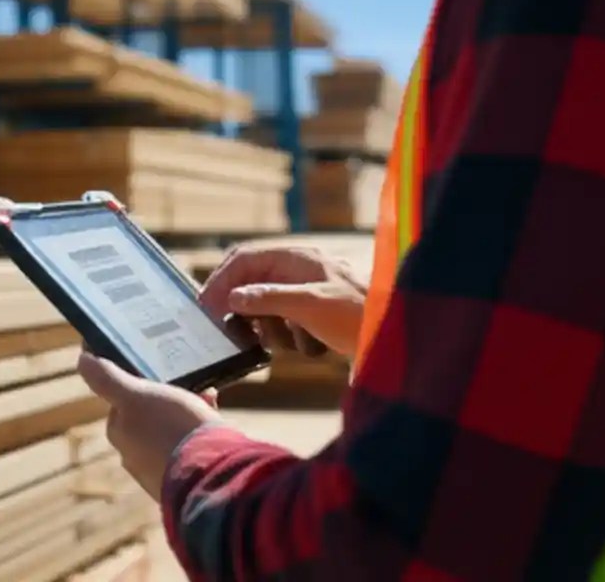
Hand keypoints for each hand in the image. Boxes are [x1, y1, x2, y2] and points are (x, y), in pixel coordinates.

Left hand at [77, 353, 221, 499]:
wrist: (210, 476)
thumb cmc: (171, 429)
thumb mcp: (137, 395)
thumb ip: (107, 379)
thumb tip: (81, 361)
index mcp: (120, 435)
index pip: (123, 404)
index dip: (140, 387)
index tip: (160, 376)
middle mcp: (135, 458)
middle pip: (149, 420)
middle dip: (168, 403)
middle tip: (189, 387)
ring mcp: (161, 473)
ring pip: (172, 435)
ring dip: (187, 418)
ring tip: (206, 401)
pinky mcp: (186, 483)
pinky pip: (191, 452)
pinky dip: (201, 437)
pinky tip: (217, 427)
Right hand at [200, 242, 366, 357]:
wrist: (397, 338)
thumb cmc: (359, 313)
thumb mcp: (310, 305)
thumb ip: (268, 299)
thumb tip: (233, 298)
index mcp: (296, 259)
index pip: (244, 258)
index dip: (221, 279)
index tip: (206, 305)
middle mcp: (299, 271)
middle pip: (251, 283)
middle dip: (243, 309)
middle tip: (233, 331)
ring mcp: (307, 292)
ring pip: (266, 306)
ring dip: (268, 327)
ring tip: (280, 341)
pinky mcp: (315, 315)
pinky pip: (285, 322)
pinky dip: (287, 337)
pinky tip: (306, 346)